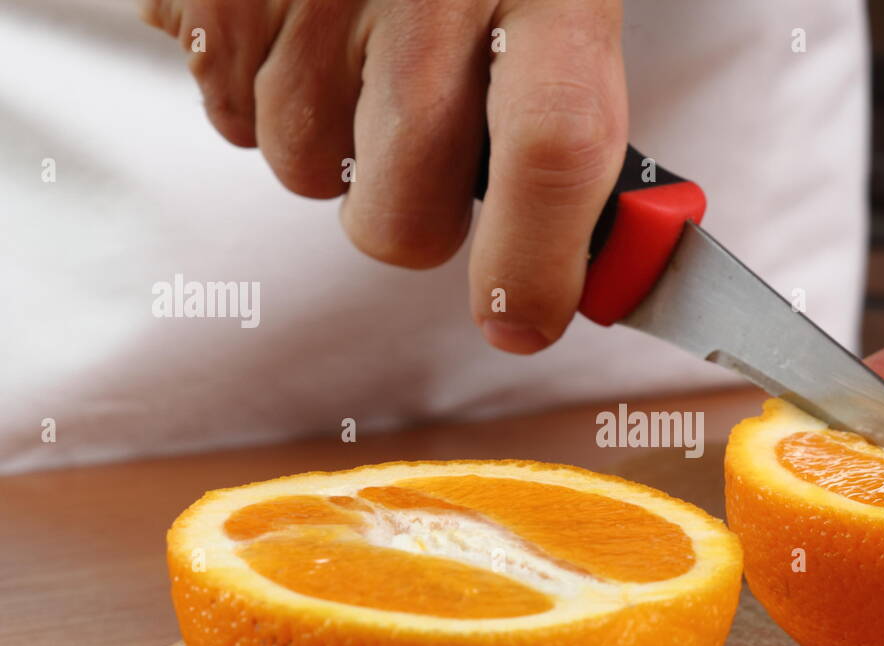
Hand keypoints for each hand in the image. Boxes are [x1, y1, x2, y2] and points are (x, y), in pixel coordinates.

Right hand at [140, 0, 626, 352]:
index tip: (522, 322)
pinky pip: (225, 110)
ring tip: (358, 40)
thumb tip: (604, 272)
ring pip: (303, 172)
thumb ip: (576, 125)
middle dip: (409, 213)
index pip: (552, 149)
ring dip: (332, 140)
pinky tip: (298, 18)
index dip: (535, 266)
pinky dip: (256, 86)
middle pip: (402, 218)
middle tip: (422, 141)